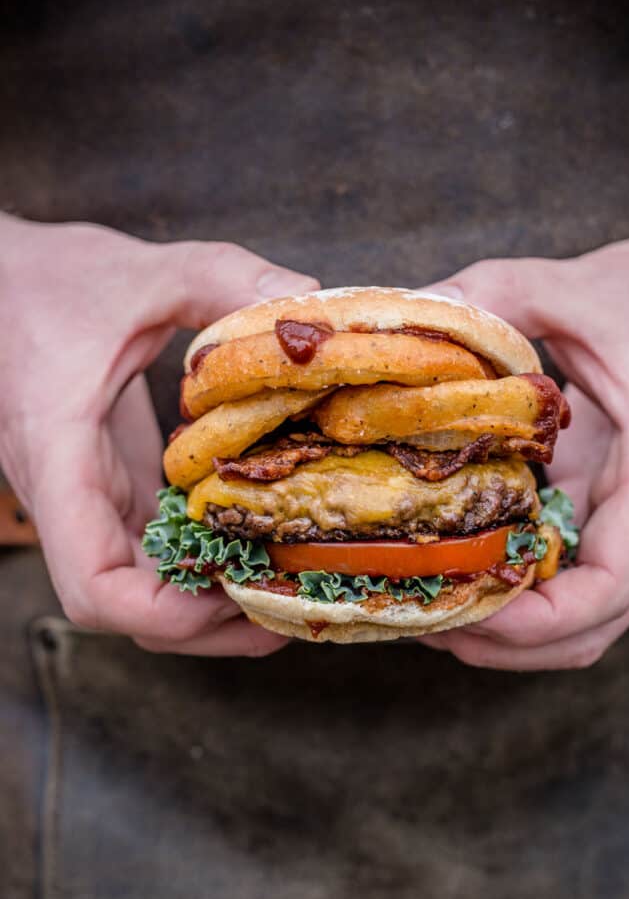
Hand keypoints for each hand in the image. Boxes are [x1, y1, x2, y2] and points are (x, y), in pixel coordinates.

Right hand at [0, 214, 317, 655]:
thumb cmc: (46, 282)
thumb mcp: (140, 272)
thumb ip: (222, 279)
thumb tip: (311, 301)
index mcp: (62, 460)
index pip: (94, 586)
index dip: (165, 615)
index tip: (236, 595)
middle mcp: (72, 499)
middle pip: (129, 611)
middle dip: (208, 626)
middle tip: (290, 606)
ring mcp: (90, 501)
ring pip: (140, 592)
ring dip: (209, 605)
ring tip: (286, 589)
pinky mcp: (110, 489)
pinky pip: (151, 552)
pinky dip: (202, 564)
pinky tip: (258, 544)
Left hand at [423, 235, 628, 669]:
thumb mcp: (575, 286)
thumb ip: (493, 297)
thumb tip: (407, 321)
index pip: (612, 583)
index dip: (537, 620)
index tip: (467, 613)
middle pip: (591, 626)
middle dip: (507, 642)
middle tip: (424, 620)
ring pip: (582, 616)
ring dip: (511, 631)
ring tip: (434, 607)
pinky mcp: (607, 510)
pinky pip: (568, 577)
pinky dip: (518, 592)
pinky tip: (460, 565)